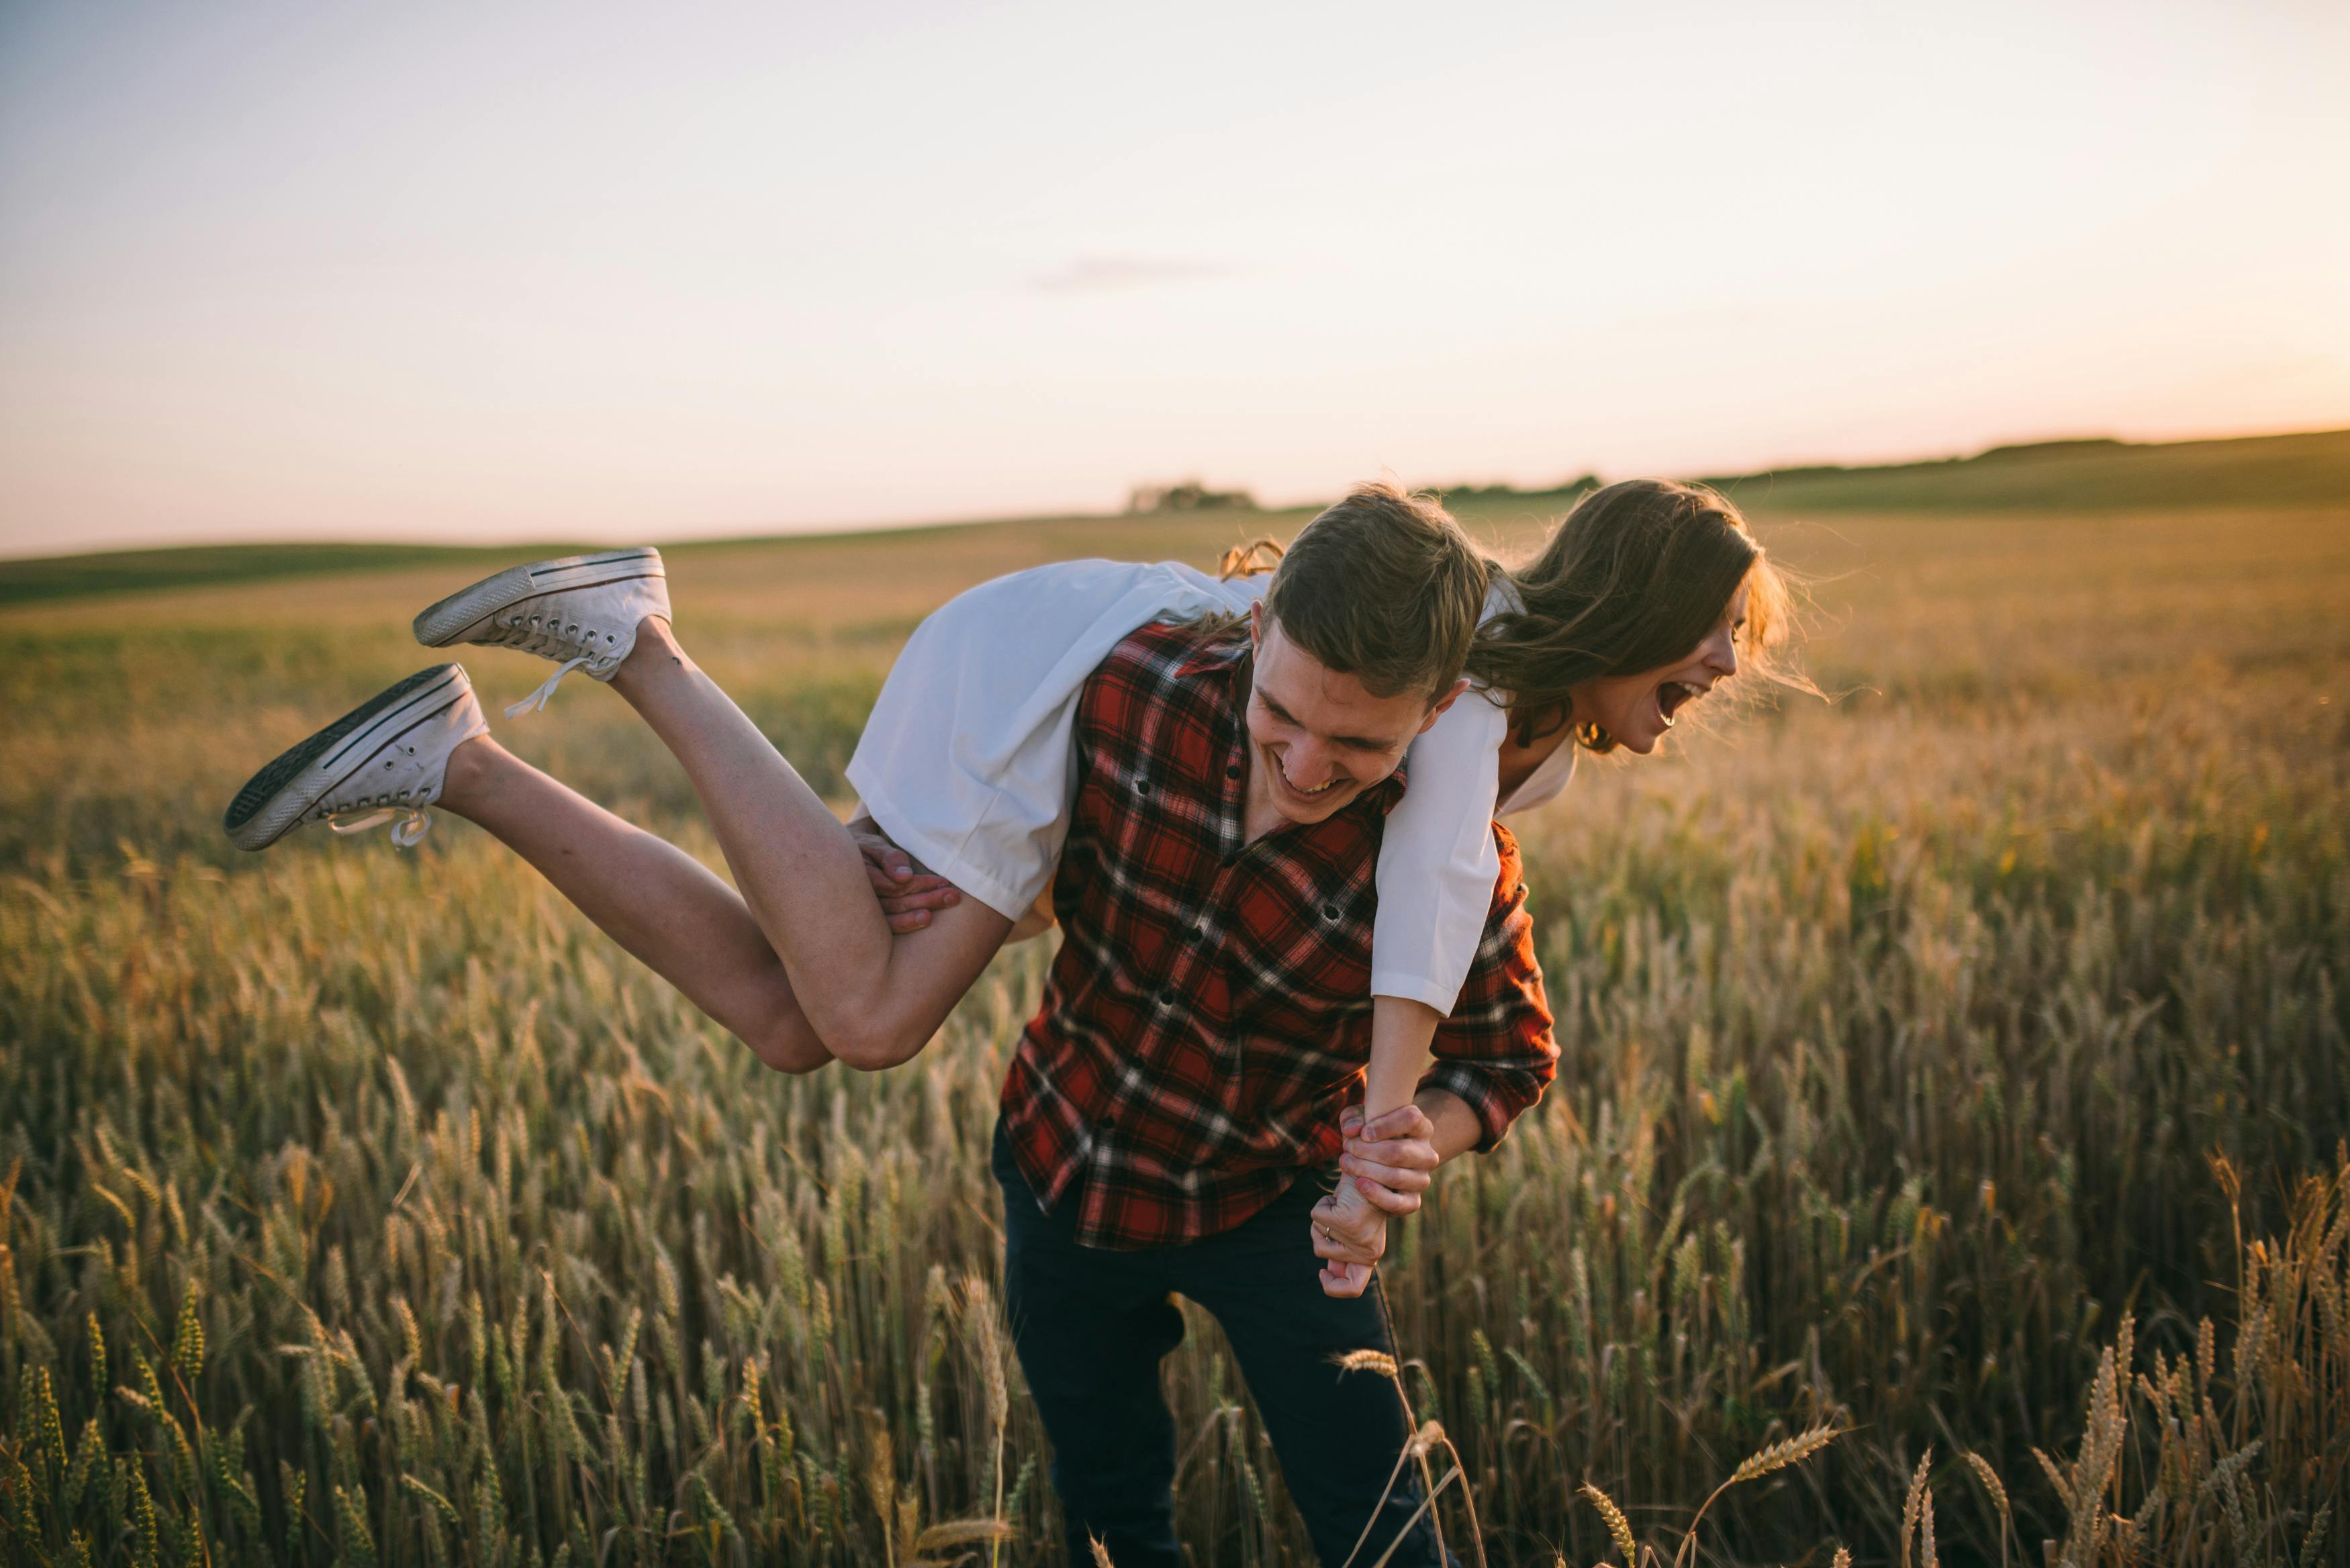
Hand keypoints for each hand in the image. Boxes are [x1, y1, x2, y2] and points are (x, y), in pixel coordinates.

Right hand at [851, 828, 962, 932]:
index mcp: (859, 875)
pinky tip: (925, 920)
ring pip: (892, 916)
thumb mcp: (874, 843)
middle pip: (896, 901)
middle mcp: (859, 896)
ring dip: (919, 913)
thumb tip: (905, 877)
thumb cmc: (863, 845)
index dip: (920, 884)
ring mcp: (861, 910)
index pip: (894, 885)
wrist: (841, 854)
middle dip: (926, 899)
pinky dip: (906, 924)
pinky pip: (886, 926)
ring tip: (946, 907)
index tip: (944, 881)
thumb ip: (889, 857)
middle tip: (953, 896)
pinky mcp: (867, 919)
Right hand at [1311, 1178, 1387, 1297]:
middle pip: (1321, 1251)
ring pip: (1317, 1232)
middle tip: (1335, 1216)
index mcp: (1371, 1257)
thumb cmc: (1360, 1202)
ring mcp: (1358, 1237)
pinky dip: (1322, 1203)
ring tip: (1341, 1205)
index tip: (1323, 1272)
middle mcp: (1368, 1252)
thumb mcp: (1352, 1231)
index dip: (1332, 1286)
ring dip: (1322, 1216)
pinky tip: (1339, 1197)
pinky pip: (1317, 1216)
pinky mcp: (1347, 1220)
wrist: (1374, 1172)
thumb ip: (1343, 1252)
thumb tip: (1330, 1274)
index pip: (1353, 1287)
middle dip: (1320, 1231)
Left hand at [1337, 1103, 1438, 1212]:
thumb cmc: (1369, 1136)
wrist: (1376, 1168)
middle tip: (1348, 1147)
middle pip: (1399, 1152)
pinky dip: (1376, 1194)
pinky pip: (1397, 1203)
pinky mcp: (1413, 1201)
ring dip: (1365, 1169)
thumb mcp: (1359, 1120)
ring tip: (1346, 1162)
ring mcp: (1422, 1180)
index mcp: (1422, 1128)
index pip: (1411, 1119)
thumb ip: (1352, 1118)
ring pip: (1395, 1177)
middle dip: (1366, 1150)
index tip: (1363, 1133)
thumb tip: (1353, 1130)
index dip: (1385, 1125)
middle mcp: (1427, 1155)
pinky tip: (1360, 1184)